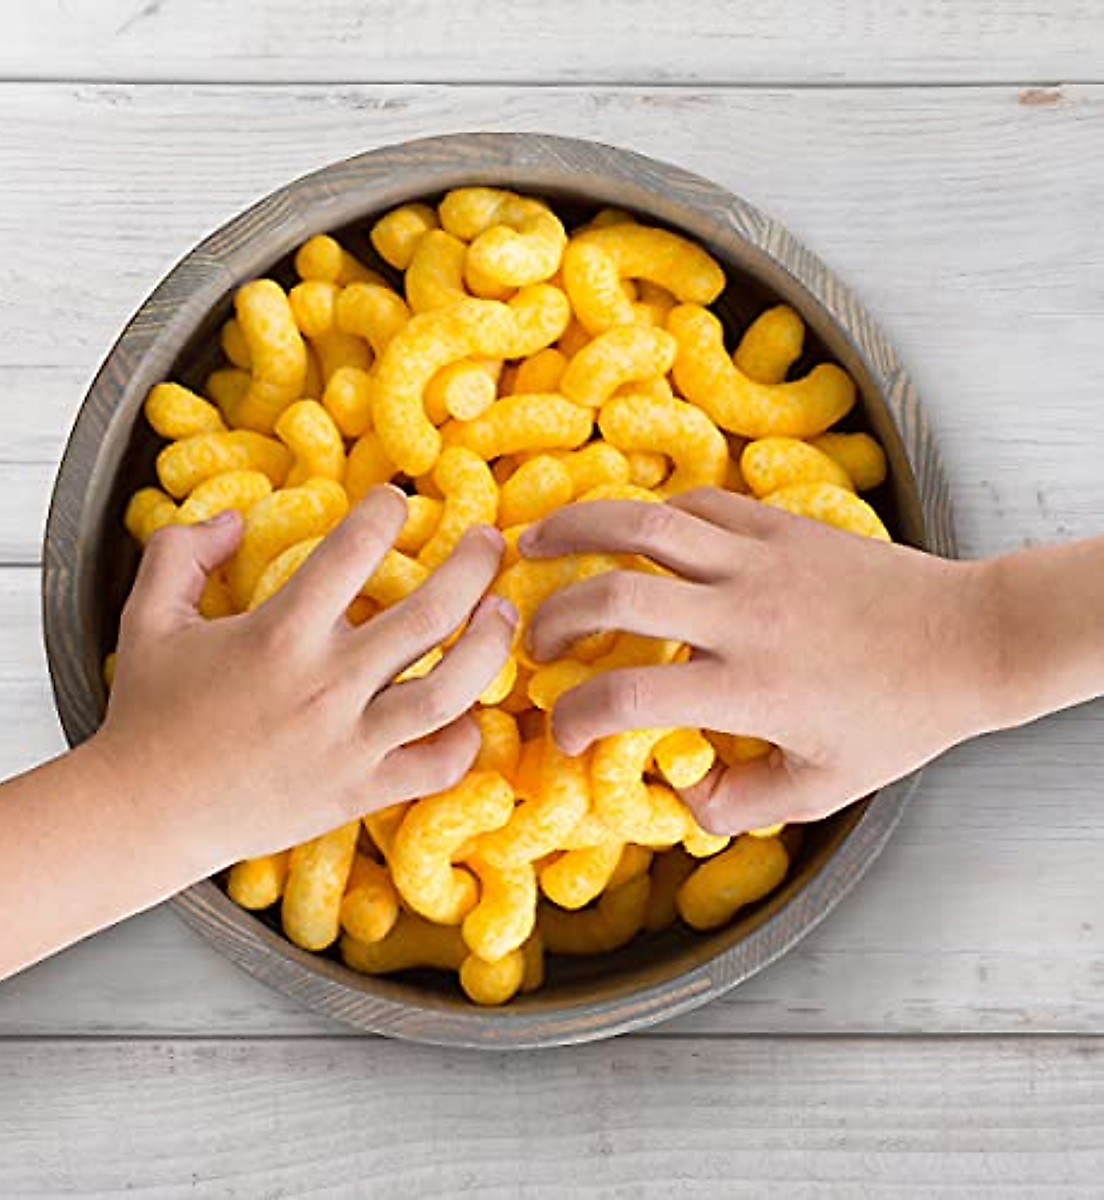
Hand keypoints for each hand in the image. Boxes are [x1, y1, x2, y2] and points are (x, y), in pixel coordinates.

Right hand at [96, 486, 515, 870]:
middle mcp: (326, 685)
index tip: (397, 499)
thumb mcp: (147, 617)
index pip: (353, 550)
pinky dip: (466, 738)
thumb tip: (235, 518)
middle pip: (430, 612)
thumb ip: (181, 551)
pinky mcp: (361, 793)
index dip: (385, 511)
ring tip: (502, 613)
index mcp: (279, 633)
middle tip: (489, 540)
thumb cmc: (148, 715)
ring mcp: (350, 744)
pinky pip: (438, 766)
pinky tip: (468, 710)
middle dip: (472, 564)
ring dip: (488, 646)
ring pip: (450, 690)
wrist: (144, 814)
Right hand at [520, 489, 1000, 834]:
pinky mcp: (778, 524)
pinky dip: (647, 516)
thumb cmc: (898, 720)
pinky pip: (694, 504)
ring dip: (574, 529)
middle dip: (552, 614)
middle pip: (613, 593)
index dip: (574, 715)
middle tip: (530, 636)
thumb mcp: (820, 790)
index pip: (627, 695)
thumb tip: (674, 788)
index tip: (563, 729)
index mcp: (750, 687)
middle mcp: (743, 615)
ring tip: (531, 542)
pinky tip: (625, 532)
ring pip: (642, 523)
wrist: (971, 639)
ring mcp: (759, 558)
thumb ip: (737, 804)